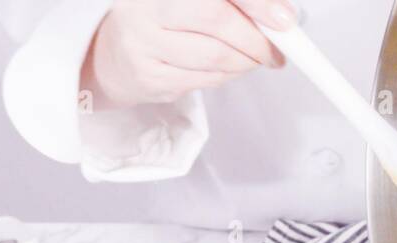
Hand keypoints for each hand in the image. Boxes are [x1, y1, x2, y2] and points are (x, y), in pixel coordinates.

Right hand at [81, 0, 296, 108]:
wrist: (112, 56)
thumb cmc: (160, 21)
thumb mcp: (186, 1)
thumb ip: (229, 3)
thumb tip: (279, 12)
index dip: (256, 4)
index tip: (284, 19)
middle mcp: (145, 12)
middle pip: (217, 23)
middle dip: (256, 39)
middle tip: (276, 48)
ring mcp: (145, 48)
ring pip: (215, 58)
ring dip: (246, 61)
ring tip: (254, 58)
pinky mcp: (151, 79)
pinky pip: (205, 80)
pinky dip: (229, 76)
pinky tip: (231, 68)